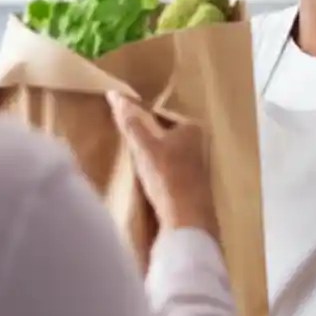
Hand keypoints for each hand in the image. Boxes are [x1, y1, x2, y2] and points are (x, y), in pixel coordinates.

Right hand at [108, 93, 218, 239]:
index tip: (123, 124)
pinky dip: (159, 170)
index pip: (160, 113)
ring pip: (168, 152)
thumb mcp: (143, 147)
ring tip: (136, 162)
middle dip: (147, 137)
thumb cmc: (167, 178)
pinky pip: (171, 168)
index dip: (141, 118)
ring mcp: (199, 164)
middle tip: (127, 144)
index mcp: (193, 127)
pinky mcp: (194, 183)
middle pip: (164, 133)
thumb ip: (129, 122)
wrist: (187, 221)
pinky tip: (149, 179)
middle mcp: (201, 142)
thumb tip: (114, 94)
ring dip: (152, 155)